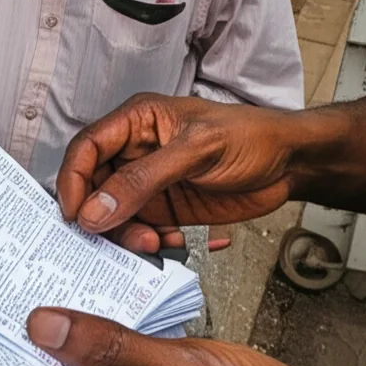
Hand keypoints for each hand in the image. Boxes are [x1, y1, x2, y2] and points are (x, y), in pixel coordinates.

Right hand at [57, 94, 296, 252]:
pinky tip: (170, 242)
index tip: (74, 212)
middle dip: (99, 214)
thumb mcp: (195, 151)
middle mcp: (135, 152)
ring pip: (113, 214)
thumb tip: (95, 210)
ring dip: (126, 234)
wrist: (292, 163)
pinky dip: (149, 242)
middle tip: (109, 237)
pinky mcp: (165, 208)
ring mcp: (148, 182)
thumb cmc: (249, 138)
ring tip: (151, 244)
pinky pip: (140, 230)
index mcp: (136, 122)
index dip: (73, 178)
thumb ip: (143, 180)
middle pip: (94, 185)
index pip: (87, 147)